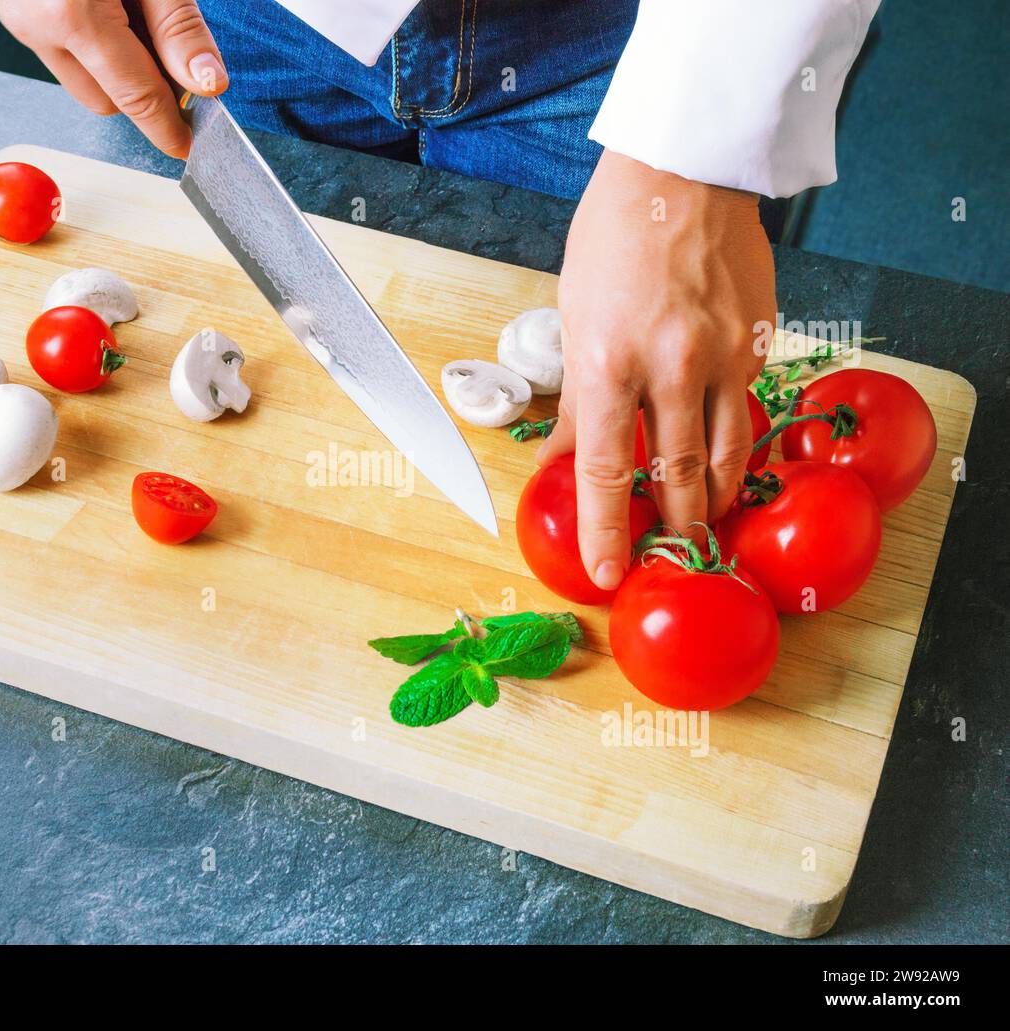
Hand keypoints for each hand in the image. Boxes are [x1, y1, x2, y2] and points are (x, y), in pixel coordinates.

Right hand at [0, 0, 228, 158]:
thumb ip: (180, 28)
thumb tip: (206, 84)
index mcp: (70, 13)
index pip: (133, 96)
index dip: (166, 126)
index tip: (188, 146)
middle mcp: (36, 23)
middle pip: (107, 101)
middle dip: (142, 88)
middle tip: (171, 47)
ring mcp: (21, 20)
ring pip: (86, 83)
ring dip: (118, 67)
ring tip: (134, 11)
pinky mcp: (19, 14)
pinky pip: (68, 55)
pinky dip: (98, 46)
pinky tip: (110, 8)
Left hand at [537, 150, 774, 590]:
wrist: (683, 172)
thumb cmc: (615, 236)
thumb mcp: (575, 316)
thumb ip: (576, 398)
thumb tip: (562, 456)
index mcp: (609, 361)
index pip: (605, 471)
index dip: (605, 531)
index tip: (607, 572)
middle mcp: (669, 367)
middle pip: (676, 479)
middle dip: (672, 529)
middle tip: (665, 554)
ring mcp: (721, 356)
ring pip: (726, 460)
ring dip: (711, 502)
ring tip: (698, 522)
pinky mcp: (755, 345)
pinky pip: (745, 414)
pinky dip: (730, 447)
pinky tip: (718, 459)